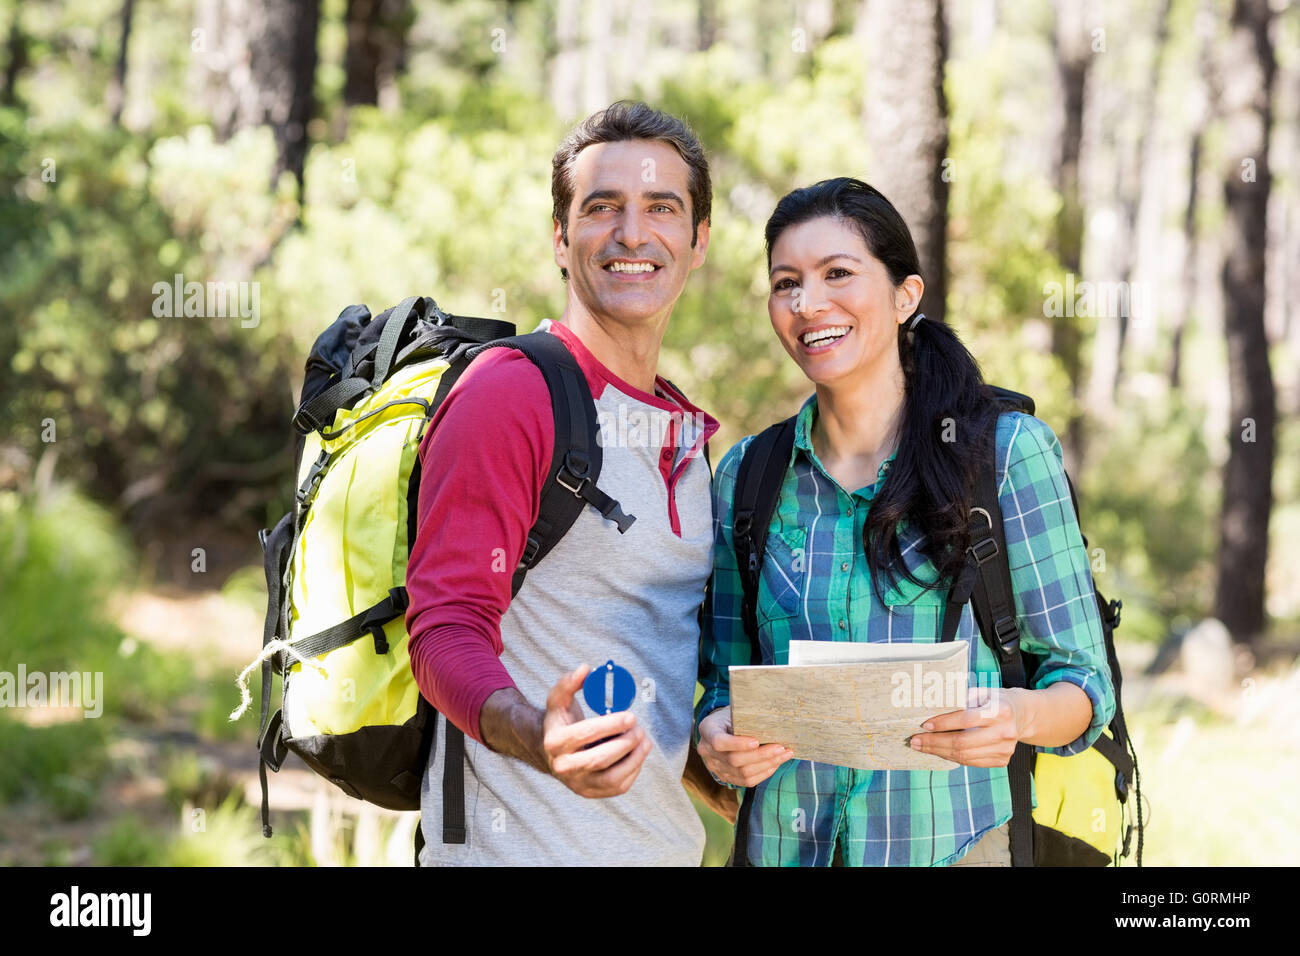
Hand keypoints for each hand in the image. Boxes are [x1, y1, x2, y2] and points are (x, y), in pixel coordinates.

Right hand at [542, 664, 651, 797]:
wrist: (551, 752)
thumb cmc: (560, 722)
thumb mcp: (558, 701)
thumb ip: (568, 683)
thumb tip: (586, 669)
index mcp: (554, 742)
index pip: (584, 735)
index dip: (610, 725)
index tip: (631, 716)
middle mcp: (563, 767)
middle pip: (599, 759)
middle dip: (625, 743)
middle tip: (639, 729)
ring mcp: (578, 784)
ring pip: (612, 778)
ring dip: (634, 759)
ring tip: (644, 741)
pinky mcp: (591, 793)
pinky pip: (618, 787)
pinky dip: (633, 770)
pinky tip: (638, 753)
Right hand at [696, 706, 794, 787]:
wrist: (721, 728)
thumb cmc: (732, 716)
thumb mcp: (734, 711)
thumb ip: (746, 717)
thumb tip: (772, 720)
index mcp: (707, 730)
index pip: (718, 742)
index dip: (737, 744)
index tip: (757, 741)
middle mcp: (707, 751)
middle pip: (734, 760)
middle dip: (761, 755)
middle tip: (781, 747)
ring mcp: (715, 767)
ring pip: (743, 773)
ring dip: (767, 764)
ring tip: (784, 754)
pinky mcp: (726, 777)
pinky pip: (747, 781)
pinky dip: (764, 772)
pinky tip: (776, 763)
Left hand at [908, 687, 1025, 767]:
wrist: (1022, 714)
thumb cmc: (996, 700)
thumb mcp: (982, 691)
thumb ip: (961, 697)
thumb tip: (930, 704)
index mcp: (1000, 711)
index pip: (966, 719)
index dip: (943, 723)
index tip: (924, 725)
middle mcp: (1005, 732)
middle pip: (963, 742)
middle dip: (935, 742)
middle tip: (916, 740)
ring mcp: (1005, 749)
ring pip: (965, 756)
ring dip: (939, 752)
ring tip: (922, 747)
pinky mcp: (1002, 760)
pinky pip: (971, 762)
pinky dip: (952, 757)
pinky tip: (939, 751)